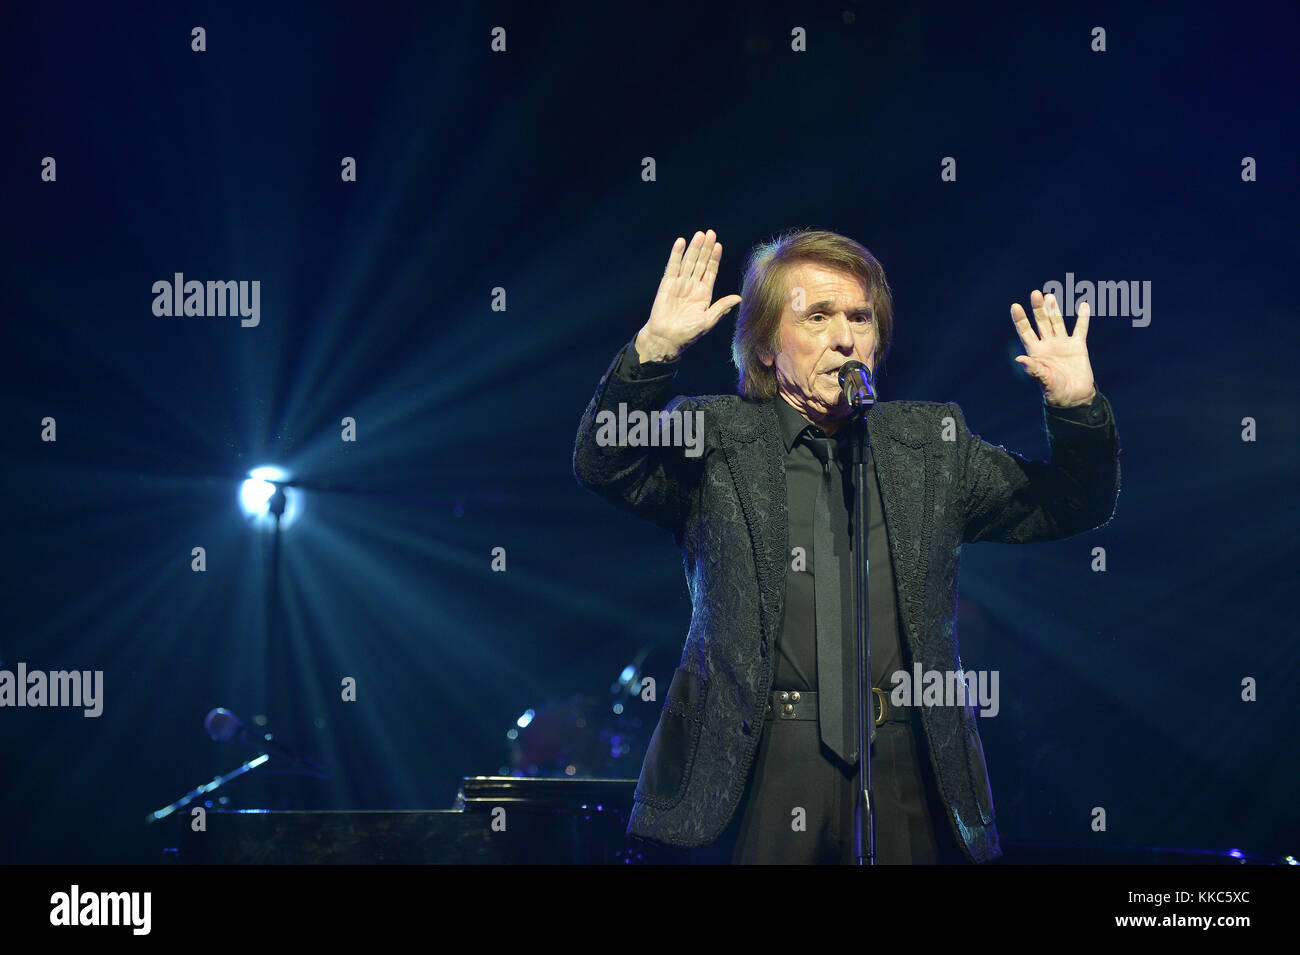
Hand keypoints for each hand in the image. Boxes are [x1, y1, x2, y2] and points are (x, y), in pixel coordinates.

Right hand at [636, 229, 742, 362]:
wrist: (667, 338)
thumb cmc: (688, 333)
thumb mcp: (708, 320)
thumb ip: (721, 307)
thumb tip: (739, 298)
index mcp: (704, 293)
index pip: (710, 271)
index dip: (714, 258)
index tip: (718, 245)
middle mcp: (693, 285)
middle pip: (701, 262)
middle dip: (706, 248)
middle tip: (710, 233)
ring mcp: (680, 283)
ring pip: (689, 261)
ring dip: (694, 248)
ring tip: (700, 234)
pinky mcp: (667, 283)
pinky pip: (673, 266)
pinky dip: (676, 254)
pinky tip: (681, 242)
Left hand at [1010, 290, 1096, 406]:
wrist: (1074, 397)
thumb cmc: (1055, 391)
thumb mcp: (1043, 379)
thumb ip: (1032, 368)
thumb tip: (1018, 359)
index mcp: (1036, 352)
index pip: (1025, 331)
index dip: (1020, 319)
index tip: (1015, 306)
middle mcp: (1048, 345)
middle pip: (1041, 322)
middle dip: (1038, 309)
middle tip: (1035, 293)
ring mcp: (1062, 344)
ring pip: (1057, 322)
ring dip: (1054, 309)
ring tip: (1049, 296)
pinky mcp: (1078, 346)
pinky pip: (1080, 329)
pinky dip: (1082, 318)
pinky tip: (1083, 305)